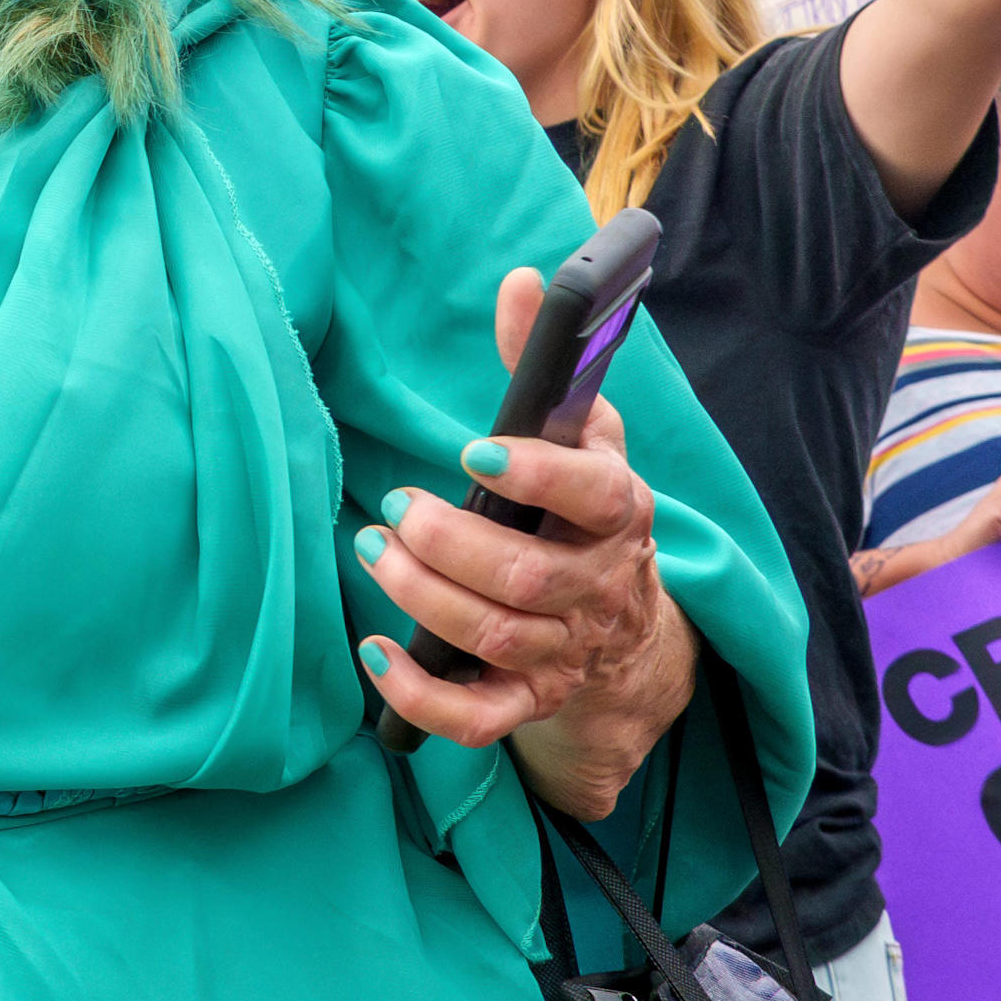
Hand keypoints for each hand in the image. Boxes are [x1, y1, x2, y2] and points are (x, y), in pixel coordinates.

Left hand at [355, 269, 697, 818]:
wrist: (628, 631)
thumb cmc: (584, 513)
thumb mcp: (582, 437)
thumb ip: (548, 367)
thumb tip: (521, 282)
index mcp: (619, 513)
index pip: (597, 495)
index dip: (539, 475)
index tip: (474, 451)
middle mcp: (598, 587)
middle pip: (526, 577)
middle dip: (449, 544)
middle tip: (396, 509)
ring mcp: (567, 651)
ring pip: (496, 637)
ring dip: (422, 597)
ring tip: (373, 551)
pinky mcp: (531, 700)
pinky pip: (479, 718)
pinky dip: (424, 695)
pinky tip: (377, 652)